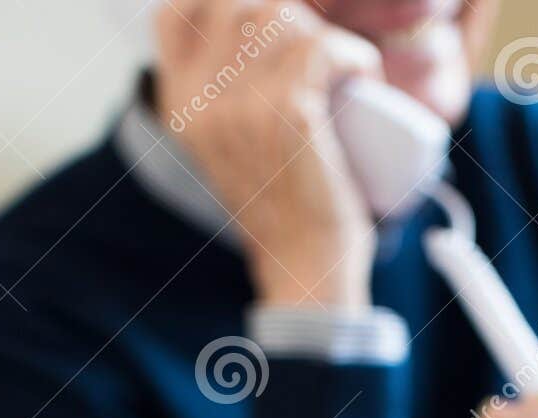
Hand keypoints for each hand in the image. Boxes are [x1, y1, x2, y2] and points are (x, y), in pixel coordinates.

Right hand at [155, 1, 381, 308]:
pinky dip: (355, 58)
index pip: (173, 15)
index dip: (220, 7)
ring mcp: (241, 107)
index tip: (263, 32)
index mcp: (180, 108)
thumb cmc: (284, 209)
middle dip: (286, 18)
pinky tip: (364, 82)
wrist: (305, 271)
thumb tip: (257, 34)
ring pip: (282, 17)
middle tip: (315, 61)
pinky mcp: (288, 114)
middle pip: (239, 6)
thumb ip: (227, 99)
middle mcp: (201, 103)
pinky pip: (325, 48)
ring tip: (341, 76)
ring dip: (322, 36)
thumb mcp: (234, 148)